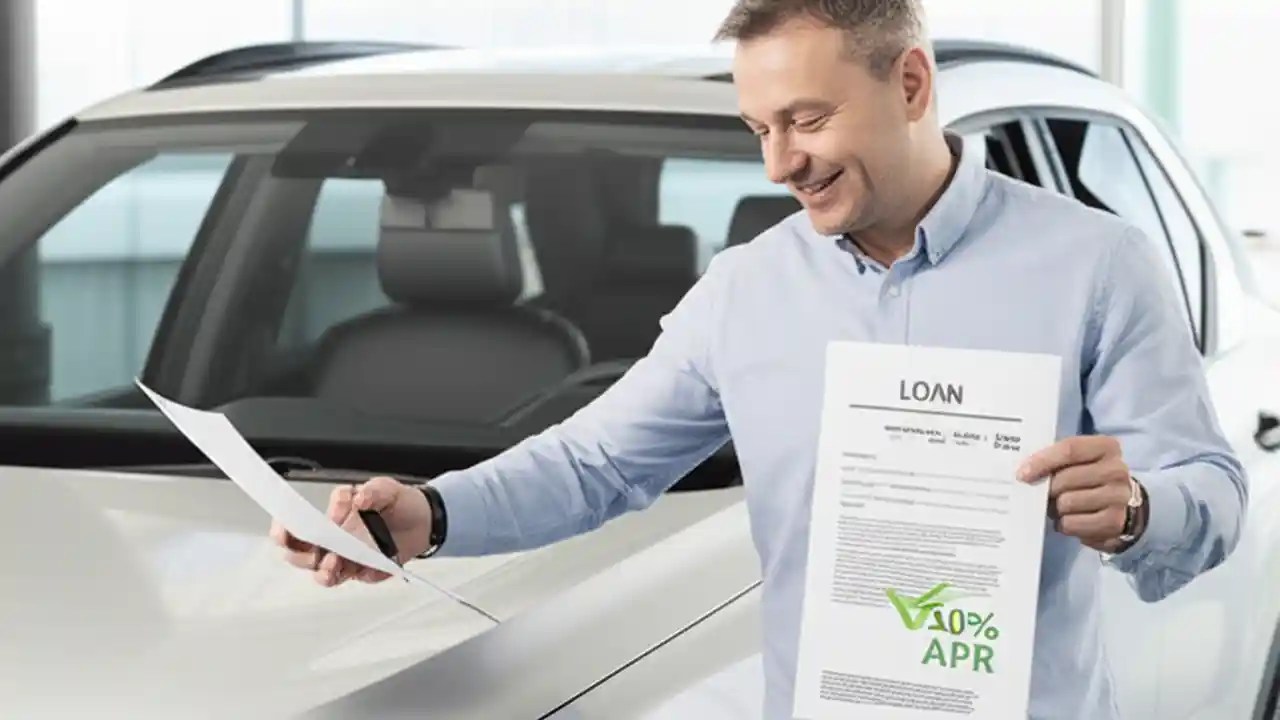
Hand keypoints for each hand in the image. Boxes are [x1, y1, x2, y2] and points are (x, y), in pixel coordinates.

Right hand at [269, 476, 433, 586]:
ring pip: (320, 573)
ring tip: (333, 561)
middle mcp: (332, 542)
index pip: (296, 526)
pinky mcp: (362, 572)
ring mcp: (346, 559)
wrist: (424, 521)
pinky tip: (353, 567)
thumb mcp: (386, 489)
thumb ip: (372, 491)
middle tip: (309, 549)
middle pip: (299, 555)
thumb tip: (357, 498)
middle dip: (296, 554)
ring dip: (321, 570)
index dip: (284, 529)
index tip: (284, 527)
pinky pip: (349, 579)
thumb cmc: (398, 503)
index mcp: (330, 518)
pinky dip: (347, 576)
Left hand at [1017, 436, 1142, 552]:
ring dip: (1055, 508)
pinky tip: (1070, 519)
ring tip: (1059, 506)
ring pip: (1066, 502)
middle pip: (1065, 479)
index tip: (1023, 474)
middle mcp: (1117, 470)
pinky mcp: (1114, 522)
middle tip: (1046, 494)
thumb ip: (1055, 459)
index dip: (1042, 461)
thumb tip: (1024, 471)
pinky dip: (1064, 523)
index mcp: (1107, 447)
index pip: (1070, 449)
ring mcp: (1119, 497)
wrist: (1120, 506)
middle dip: (1048, 489)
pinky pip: (1072, 523)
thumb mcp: (1077, 461)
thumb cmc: (1088, 477)